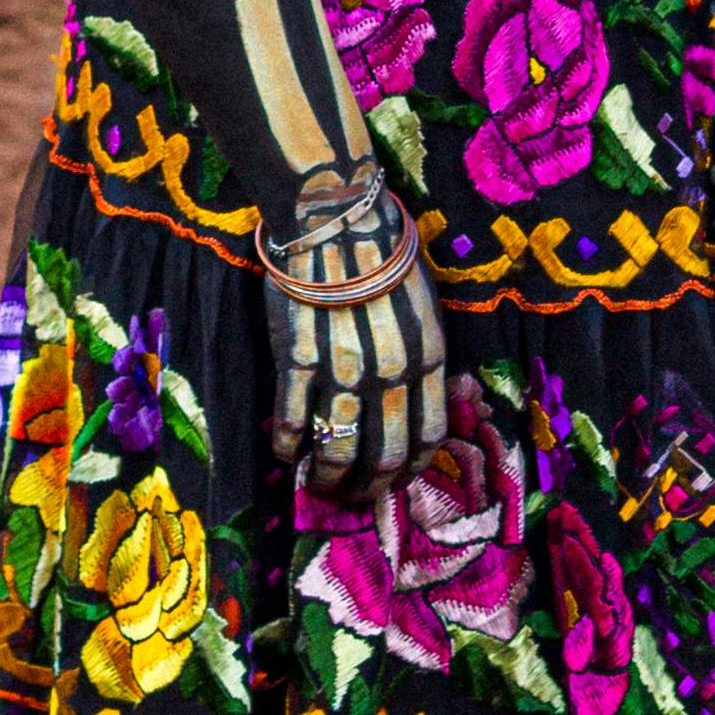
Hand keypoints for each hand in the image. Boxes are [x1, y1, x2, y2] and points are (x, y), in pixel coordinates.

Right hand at [263, 166, 448, 504]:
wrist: (334, 219)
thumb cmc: (383, 258)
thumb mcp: (425, 309)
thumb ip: (423, 360)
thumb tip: (424, 404)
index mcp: (427, 358)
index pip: (427, 438)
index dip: (408, 470)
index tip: (392, 480)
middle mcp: (390, 372)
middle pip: (385, 454)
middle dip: (369, 487)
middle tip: (352, 495)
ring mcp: (342, 369)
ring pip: (337, 451)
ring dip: (327, 479)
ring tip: (318, 484)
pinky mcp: (297, 361)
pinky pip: (293, 423)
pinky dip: (289, 448)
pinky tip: (287, 451)